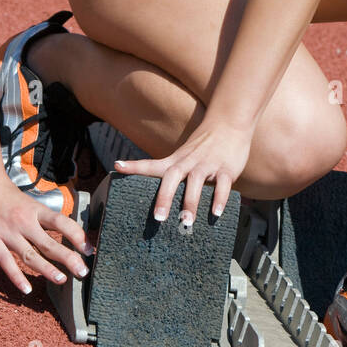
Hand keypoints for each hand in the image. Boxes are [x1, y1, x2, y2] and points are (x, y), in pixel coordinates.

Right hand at [0, 172, 94, 295]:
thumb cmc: (4, 193)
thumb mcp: (27, 202)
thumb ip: (42, 218)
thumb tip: (63, 233)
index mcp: (35, 210)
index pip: (62, 223)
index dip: (77, 236)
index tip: (90, 249)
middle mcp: (24, 222)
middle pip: (50, 244)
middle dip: (69, 259)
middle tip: (83, 272)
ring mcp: (7, 233)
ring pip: (30, 256)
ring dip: (47, 270)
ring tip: (62, 280)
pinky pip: (6, 262)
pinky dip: (16, 277)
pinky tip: (26, 289)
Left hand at [113, 118, 252, 226]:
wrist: (229, 123)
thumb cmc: (203, 146)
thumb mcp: (184, 156)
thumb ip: (172, 173)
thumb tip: (157, 197)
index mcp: (176, 161)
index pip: (152, 164)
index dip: (134, 166)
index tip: (117, 167)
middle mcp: (188, 162)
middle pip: (172, 176)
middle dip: (165, 197)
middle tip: (158, 219)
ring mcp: (207, 164)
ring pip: (196, 182)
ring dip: (191, 202)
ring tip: (186, 222)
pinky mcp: (226, 169)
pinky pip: (222, 184)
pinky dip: (219, 199)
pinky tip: (216, 214)